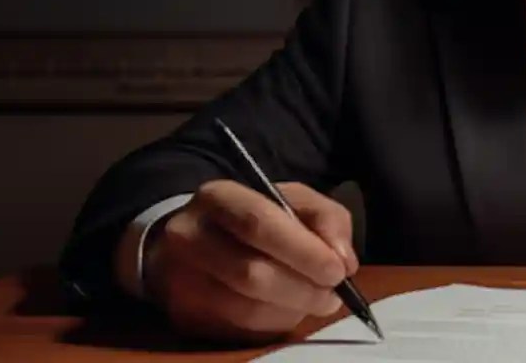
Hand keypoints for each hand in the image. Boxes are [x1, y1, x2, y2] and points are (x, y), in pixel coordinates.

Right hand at [147, 180, 358, 342]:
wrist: (194, 241)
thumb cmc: (252, 218)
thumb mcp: (291, 200)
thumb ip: (326, 218)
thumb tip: (344, 261)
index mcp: (218, 197)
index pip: (258, 222)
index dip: (303, 250)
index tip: (338, 270)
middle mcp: (189, 236)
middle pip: (251, 272)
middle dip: (303, 288)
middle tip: (333, 294)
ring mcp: (181, 280)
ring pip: (247, 308)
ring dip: (293, 309)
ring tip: (318, 301)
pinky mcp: (185, 315)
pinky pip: (239, 329)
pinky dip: (275, 323)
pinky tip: (289, 309)